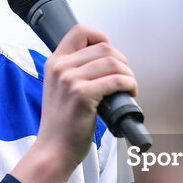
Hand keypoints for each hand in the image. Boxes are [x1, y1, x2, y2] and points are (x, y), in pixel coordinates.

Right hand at [12, 25, 136, 182]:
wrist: (53, 150)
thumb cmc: (61, 125)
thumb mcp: (59, 89)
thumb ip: (74, 72)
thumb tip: (106, 62)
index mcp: (54, 63)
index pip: (80, 32)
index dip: (101, 38)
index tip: (110, 56)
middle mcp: (61, 68)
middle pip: (104, 48)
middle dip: (122, 62)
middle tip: (124, 78)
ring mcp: (70, 81)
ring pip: (113, 62)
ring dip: (128, 74)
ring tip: (128, 87)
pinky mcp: (82, 95)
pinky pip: (117, 80)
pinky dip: (129, 85)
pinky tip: (130, 93)